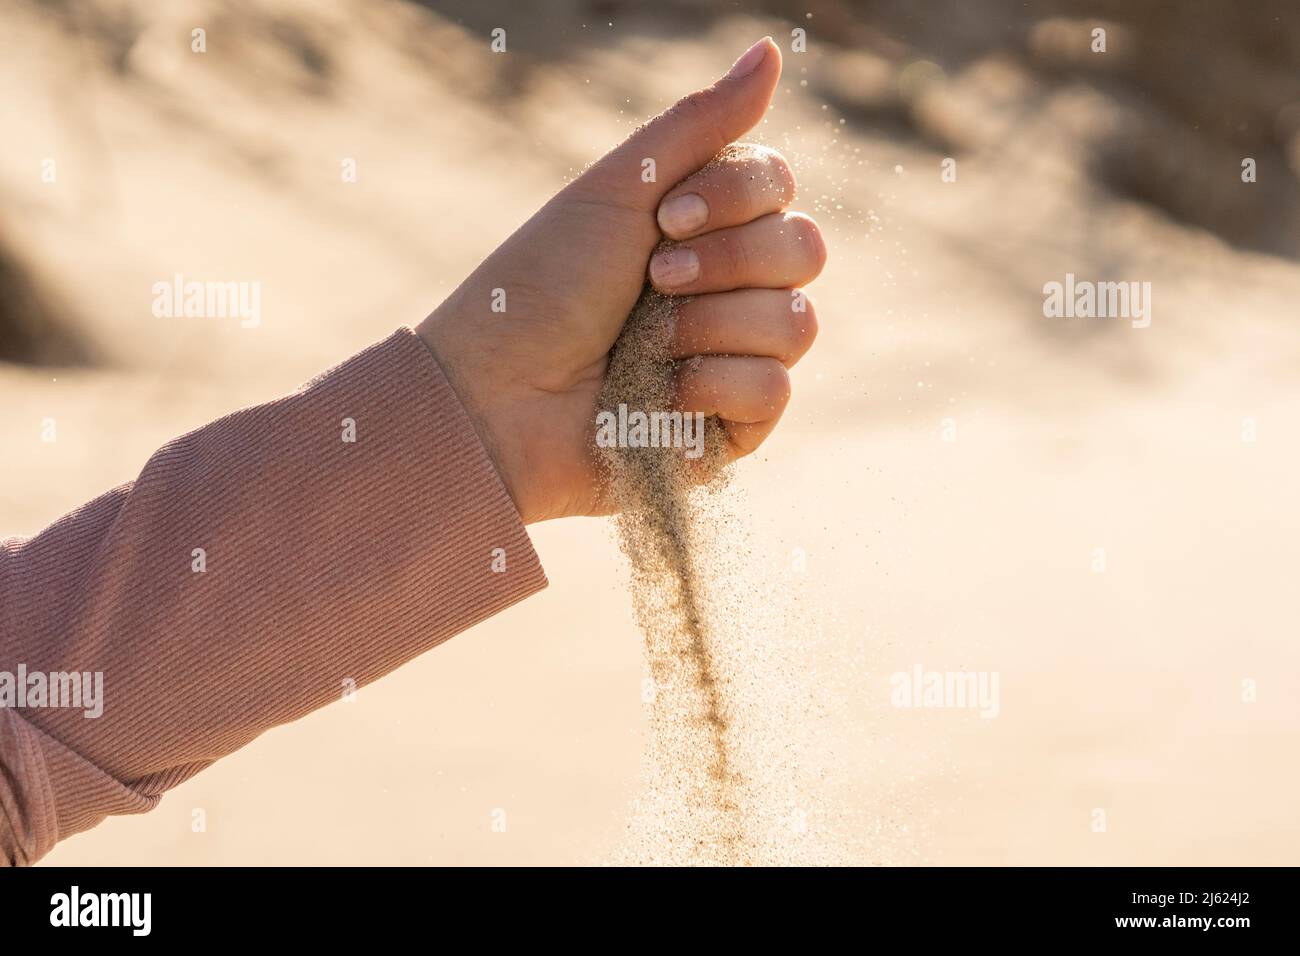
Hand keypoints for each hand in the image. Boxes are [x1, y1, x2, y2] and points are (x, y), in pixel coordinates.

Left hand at [417, 37, 823, 522]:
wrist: (497, 393)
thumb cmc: (542, 287)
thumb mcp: (619, 189)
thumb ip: (699, 125)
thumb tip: (769, 49)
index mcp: (705, 230)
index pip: (781, 192)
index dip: (737, 200)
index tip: (666, 218)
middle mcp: (728, 291)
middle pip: (803, 253)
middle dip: (727, 261)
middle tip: (654, 278)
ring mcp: (732, 361)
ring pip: (797, 326)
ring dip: (712, 325)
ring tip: (647, 345)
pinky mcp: (728, 430)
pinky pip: (774, 394)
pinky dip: (715, 386)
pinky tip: (662, 396)